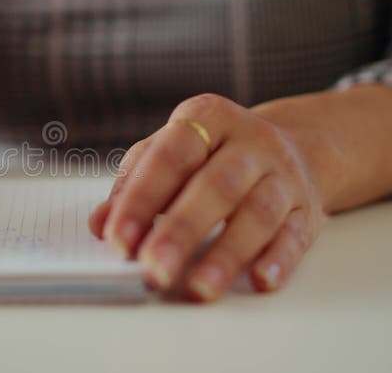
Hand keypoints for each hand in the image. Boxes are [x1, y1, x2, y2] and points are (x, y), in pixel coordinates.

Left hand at [89, 94, 324, 300]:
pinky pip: (296, 235)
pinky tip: (260, 281)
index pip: (170, 157)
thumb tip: (99, 223)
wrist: (289, 144)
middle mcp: (250, 141)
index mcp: (206, 118)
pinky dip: (279, 260)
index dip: (141, 199)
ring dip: (227, 255)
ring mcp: (283, 174)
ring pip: (257, 214)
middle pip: (216, 186)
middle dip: (181, 231)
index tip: (117, 239)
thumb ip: (131, 184)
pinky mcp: (307, 209)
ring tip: (198, 288)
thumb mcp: (167, 153)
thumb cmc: (209, 154)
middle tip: (153, 268)